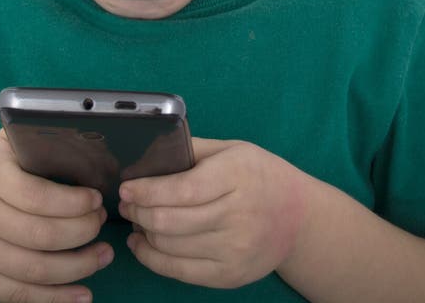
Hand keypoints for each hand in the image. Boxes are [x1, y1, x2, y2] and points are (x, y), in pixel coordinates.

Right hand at [0, 129, 112, 302]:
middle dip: (82, 232)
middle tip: (101, 223)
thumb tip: (90, 145)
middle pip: (39, 236)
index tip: (96, 199)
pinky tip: (82, 293)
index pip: (36, 196)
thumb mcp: (11, 142)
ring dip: (77, 267)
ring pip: (33, 270)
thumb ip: (42, 140)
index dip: (73, 203)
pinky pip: (19, 295)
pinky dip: (55, 299)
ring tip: (103, 254)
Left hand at [118, 138, 312, 288]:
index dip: (148, 191)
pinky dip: (153, 259)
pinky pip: (181, 272)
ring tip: (135, 220)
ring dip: (143, 234)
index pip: (183, 190)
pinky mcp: (230, 276)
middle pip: (172, 221)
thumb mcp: (231, 149)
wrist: (298, 217)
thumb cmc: (259, 174)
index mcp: (236, 176)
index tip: (126, 188)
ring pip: (171, 248)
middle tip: (126, 204)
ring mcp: (235, 250)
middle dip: (138, 212)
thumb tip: (146, 155)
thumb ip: (191, 150)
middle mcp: (238, 215)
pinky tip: (142, 244)